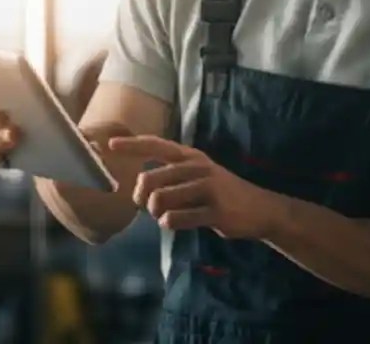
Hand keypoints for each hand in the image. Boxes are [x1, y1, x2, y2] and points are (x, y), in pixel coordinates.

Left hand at [108, 135, 284, 239]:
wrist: (259, 209)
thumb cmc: (219, 193)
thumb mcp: (198, 174)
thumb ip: (171, 175)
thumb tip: (136, 186)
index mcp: (191, 156)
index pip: (156, 145)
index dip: (132, 145)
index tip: (110, 144)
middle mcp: (197, 167)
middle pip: (149, 179)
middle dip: (141, 198)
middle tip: (147, 206)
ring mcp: (207, 188)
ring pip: (160, 200)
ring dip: (156, 213)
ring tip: (165, 216)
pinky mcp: (215, 211)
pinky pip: (176, 219)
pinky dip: (169, 224)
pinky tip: (177, 223)